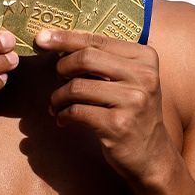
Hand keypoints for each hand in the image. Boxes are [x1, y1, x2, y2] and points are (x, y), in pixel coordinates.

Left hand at [34, 29, 172, 188]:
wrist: (152, 156)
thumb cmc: (134, 113)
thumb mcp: (130, 81)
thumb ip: (106, 60)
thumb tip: (58, 41)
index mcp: (146, 58)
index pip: (99, 39)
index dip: (66, 38)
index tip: (42, 38)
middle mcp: (144, 76)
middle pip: (86, 58)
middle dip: (62, 67)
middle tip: (57, 78)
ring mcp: (132, 101)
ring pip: (76, 86)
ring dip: (58, 96)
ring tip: (57, 105)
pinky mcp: (118, 125)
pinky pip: (76, 112)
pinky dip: (63, 115)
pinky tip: (63, 120)